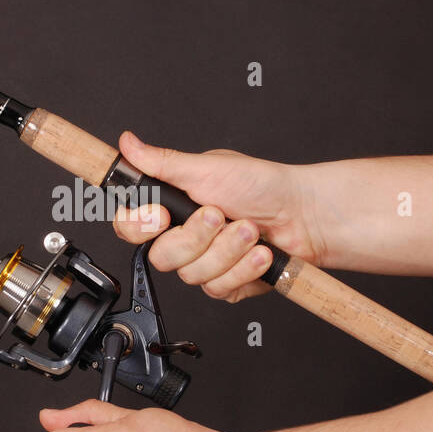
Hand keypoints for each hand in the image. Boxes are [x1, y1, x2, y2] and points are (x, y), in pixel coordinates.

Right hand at [112, 130, 327, 301]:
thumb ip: (162, 162)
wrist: (305, 214)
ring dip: (227, 250)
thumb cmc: (263, 184)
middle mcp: (185, 235)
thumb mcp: (207, 168)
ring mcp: (205, 261)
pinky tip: (260, 252)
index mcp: (173, 206)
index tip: (162, 216)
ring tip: (251, 230)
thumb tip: (128, 143)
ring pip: (193, 274)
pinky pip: (219, 288)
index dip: (140, 226)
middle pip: (162, 256)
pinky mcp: (226, 283)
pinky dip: (243, 268)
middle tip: (220, 215)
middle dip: (197, 237)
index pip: (131, 226)